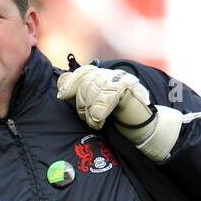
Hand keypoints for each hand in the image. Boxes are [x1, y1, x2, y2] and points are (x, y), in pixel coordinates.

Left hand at [57, 63, 183, 161]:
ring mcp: (118, 78)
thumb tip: (61, 86)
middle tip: (88, 119)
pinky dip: (101, 108)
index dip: (70, 83)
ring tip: (96, 122)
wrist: (140, 126)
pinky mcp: (129, 85)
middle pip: (86, 82)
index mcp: (98, 77)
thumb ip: (78, 97)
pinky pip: (109, 94)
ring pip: (95, 88)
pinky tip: (100, 118)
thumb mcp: (92, 109)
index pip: (81, 73)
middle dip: (82, 104)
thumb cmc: (114, 120)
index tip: (62, 96)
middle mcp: (108, 74)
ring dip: (91, 110)